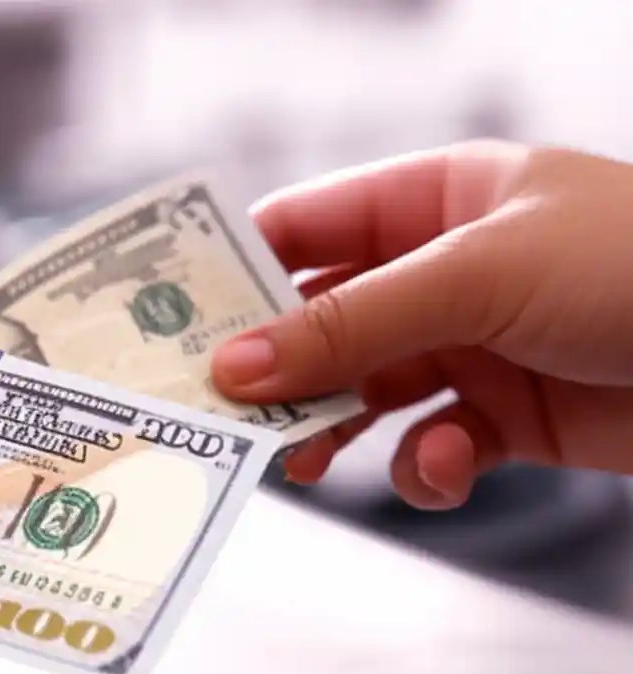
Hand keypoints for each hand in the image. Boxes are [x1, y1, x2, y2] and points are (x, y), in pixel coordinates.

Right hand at [210, 140, 632, 509]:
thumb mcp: (478, 277)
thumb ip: (351, 324)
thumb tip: (235, 365)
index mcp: (434, 200)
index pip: (305, 225)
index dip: (237, 268)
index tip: (173, 324)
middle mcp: (443, 271)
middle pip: (322, 319)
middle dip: (277, 367)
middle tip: (222, 411)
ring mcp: (473, 345)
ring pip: (365, 391)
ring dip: (330, 429)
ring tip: (299, 461)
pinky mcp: (507, 416)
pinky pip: (432, 446)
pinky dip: (426, 466)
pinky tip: (445, 464)